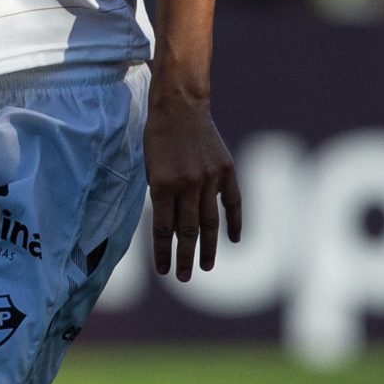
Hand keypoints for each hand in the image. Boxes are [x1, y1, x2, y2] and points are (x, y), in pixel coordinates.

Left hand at [144, 88, 242, 280]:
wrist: (180, 106)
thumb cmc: (157, 137)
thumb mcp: (148, 167)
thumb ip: (160, 196)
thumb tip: (168, 228)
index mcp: (163, 184)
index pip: (163, 228)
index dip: (163, 252)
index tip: (163, 270)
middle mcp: (188, 184)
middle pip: (187, 231)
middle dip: (184, 257)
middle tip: (183, 277)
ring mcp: (210, 178)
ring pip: (210, 222)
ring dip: (207, 247)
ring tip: (205, 267)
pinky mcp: (227, 170)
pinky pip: (233, 202)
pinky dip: (235, 222)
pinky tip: (234, 240)